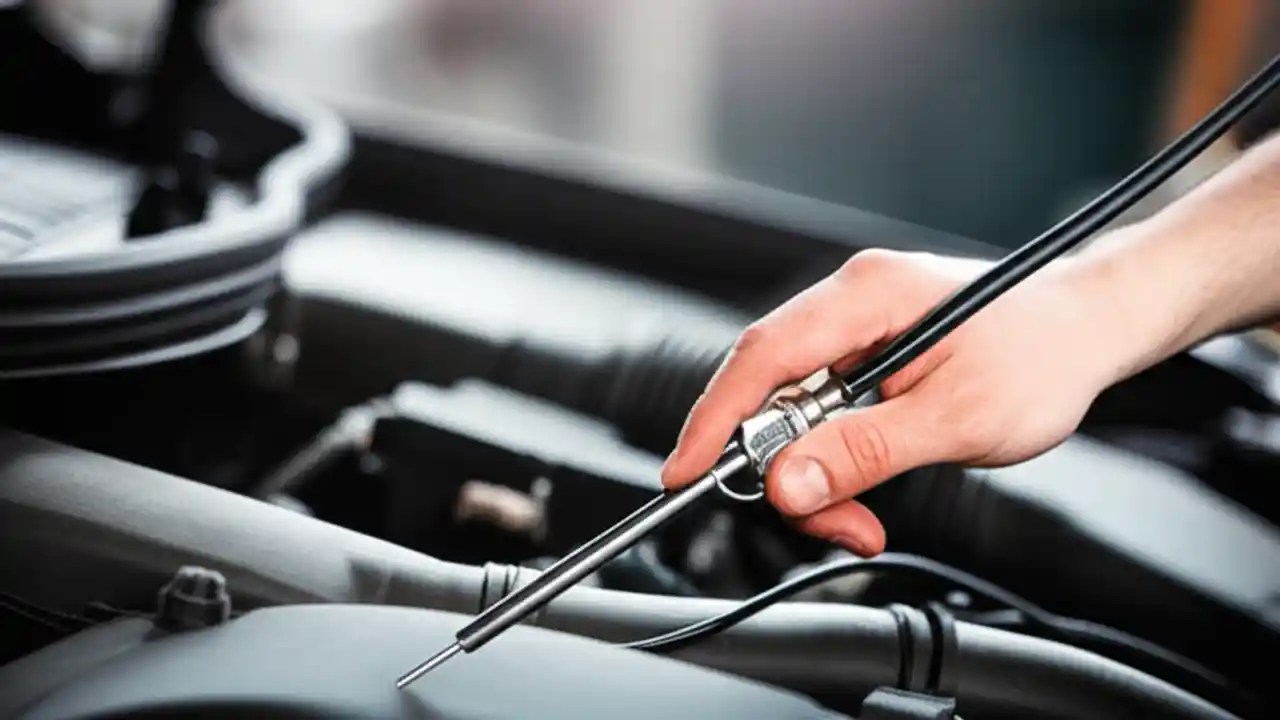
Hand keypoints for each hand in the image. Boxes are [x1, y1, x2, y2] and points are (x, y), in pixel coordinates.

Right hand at [660, 248, 1143, 556]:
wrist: (1091, 330)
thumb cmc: (1043, 356)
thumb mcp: (958, 418)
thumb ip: (866, 451)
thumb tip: (787, 482)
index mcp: (869, 296)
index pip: (764, 356)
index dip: (714, 418)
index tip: (684, 472)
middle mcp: (853, 304)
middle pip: (770, 390)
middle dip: (779, 465)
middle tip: (817, 518)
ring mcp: (858, 329)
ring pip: (793, 411)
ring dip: (813, 474)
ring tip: (859, 519)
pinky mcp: (867, 357)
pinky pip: (822, 413)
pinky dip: (832, 460)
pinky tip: (861, 490)